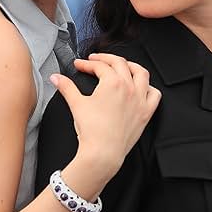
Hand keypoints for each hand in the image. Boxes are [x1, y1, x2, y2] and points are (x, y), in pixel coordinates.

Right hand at [51, 53, 160, 181]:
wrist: (103, 152)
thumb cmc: (92, 131)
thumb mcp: (76, 104)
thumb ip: (66, 87)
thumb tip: (56, 78)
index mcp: (113, 83)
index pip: (99, 66)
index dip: (86, 64)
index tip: (79, 65)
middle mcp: (129, 88)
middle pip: (120, 63)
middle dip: (105, 59)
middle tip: (95, 60)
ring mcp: (140, 100)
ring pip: (141, 73)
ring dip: (131, 66)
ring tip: (122, 66)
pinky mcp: (146, 112)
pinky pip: (154, 94)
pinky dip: (149, 87)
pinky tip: (141, 88)